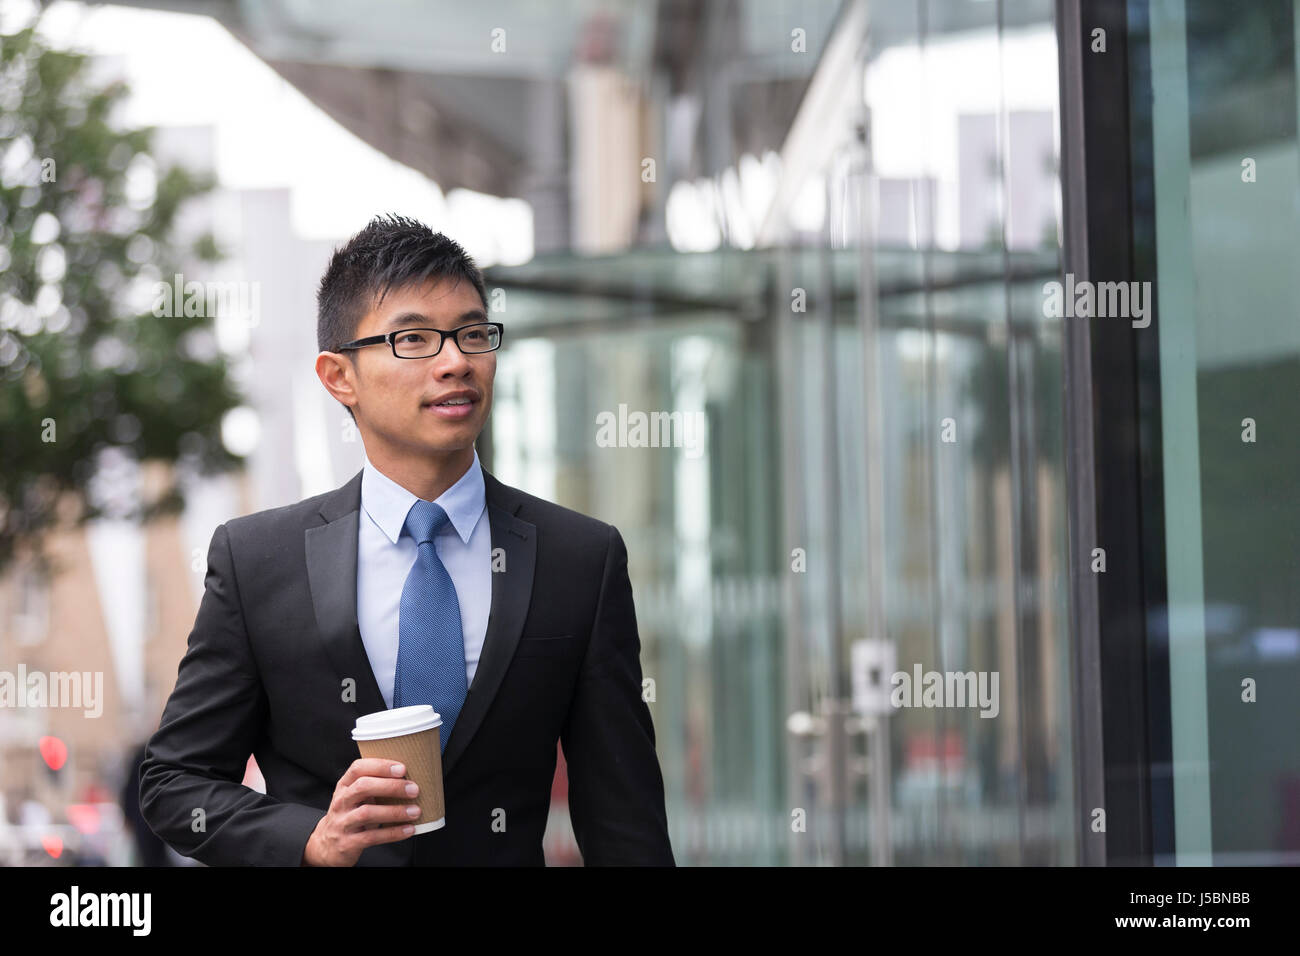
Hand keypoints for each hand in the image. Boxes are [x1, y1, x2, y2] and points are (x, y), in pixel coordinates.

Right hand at [301, 758, 421, 865]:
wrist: (327, 845)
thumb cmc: (349, 815)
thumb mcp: (355, 797)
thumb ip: (374, 785)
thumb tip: (408, 779)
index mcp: (344, 786)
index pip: (358, 768)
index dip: (380, 766)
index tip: (402, 768)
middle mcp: (341, 802)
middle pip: (363, 787)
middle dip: (391, 786)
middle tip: (413, 789)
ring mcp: (342, 822)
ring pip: (367, 813)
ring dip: (395, 811)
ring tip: (415, 811)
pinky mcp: (347, 843)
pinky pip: (371, 837)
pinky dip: (392, 833)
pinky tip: (408, 829)